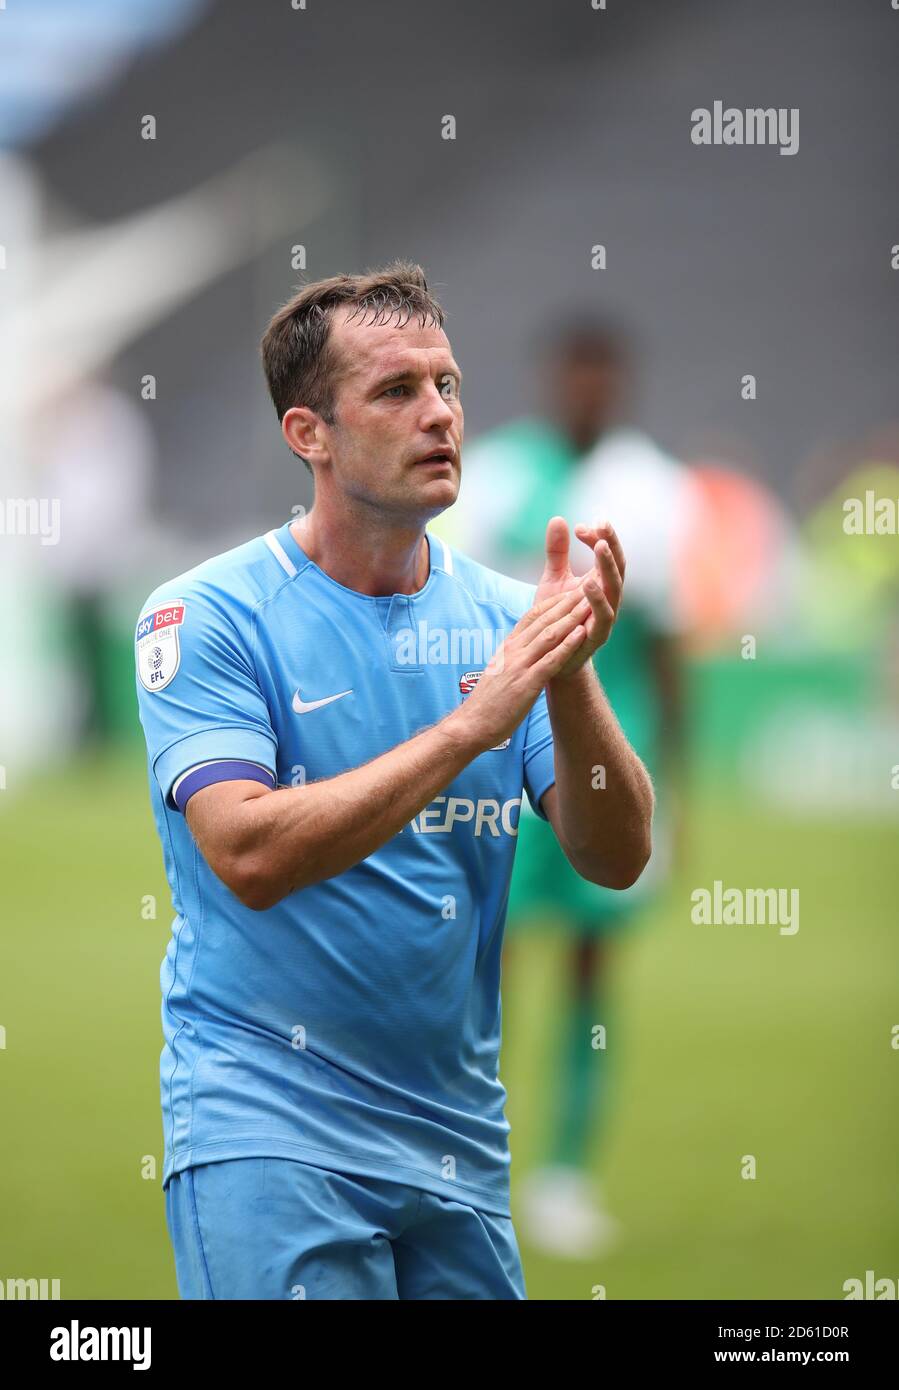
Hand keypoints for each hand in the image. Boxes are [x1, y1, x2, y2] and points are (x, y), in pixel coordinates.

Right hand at [455, 587, 591, 751]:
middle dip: (567, 602)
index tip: (570, 590)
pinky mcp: (527, 683)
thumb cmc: (487, 702)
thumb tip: (526, 649)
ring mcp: (520, 666)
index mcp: (508, 647)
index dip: (553, 602)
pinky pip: (551, 660)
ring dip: (572, 617)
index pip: (532, 616)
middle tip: (587, 587)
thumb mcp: (500, 671)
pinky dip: (568, 644)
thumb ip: (513, 657)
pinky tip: (582, 633)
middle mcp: (513, 651)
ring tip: (590, 603)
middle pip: (544, 619)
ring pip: (550, 634)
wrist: (472, 724)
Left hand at [534, 516, 625, 678]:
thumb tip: (558, 518)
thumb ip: (558, 552)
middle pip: (618, 566)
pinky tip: (587, 584)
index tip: (581, 526)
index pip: (607, 553)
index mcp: (601, 581)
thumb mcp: (554, 580)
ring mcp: (606, 615)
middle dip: (611, 545)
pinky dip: (598, 599)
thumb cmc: (555, 618)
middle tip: (602, 525)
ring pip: (615, 588)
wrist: (549, 657)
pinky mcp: (599, 634)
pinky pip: (604, 615)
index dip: (599, 536)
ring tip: (600, 546)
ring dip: (608, 567)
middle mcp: (609, 597)